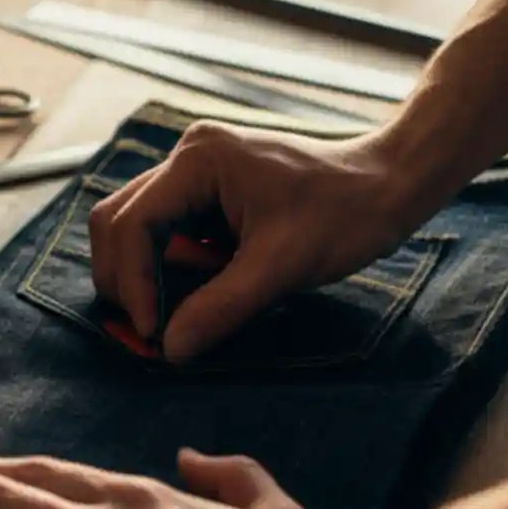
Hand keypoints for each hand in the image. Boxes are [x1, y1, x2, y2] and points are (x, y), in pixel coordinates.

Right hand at [89, 122, 423, 360]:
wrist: (390, 185)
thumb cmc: (347, 214)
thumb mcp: (282, 267)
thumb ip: (221, 307)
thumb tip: (169, 350)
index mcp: (199, 161)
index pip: (133, 224)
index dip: (132, 283)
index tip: (154, 333)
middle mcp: (187, 157)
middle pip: (117, 221)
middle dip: (125, 280)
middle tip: (150, 331)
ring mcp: (194, 172)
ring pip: (134, 227)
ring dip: (144, 275)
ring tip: (172, 316)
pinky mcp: (206, 192)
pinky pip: (164, 232)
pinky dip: (167, 269)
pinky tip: (196, 294)